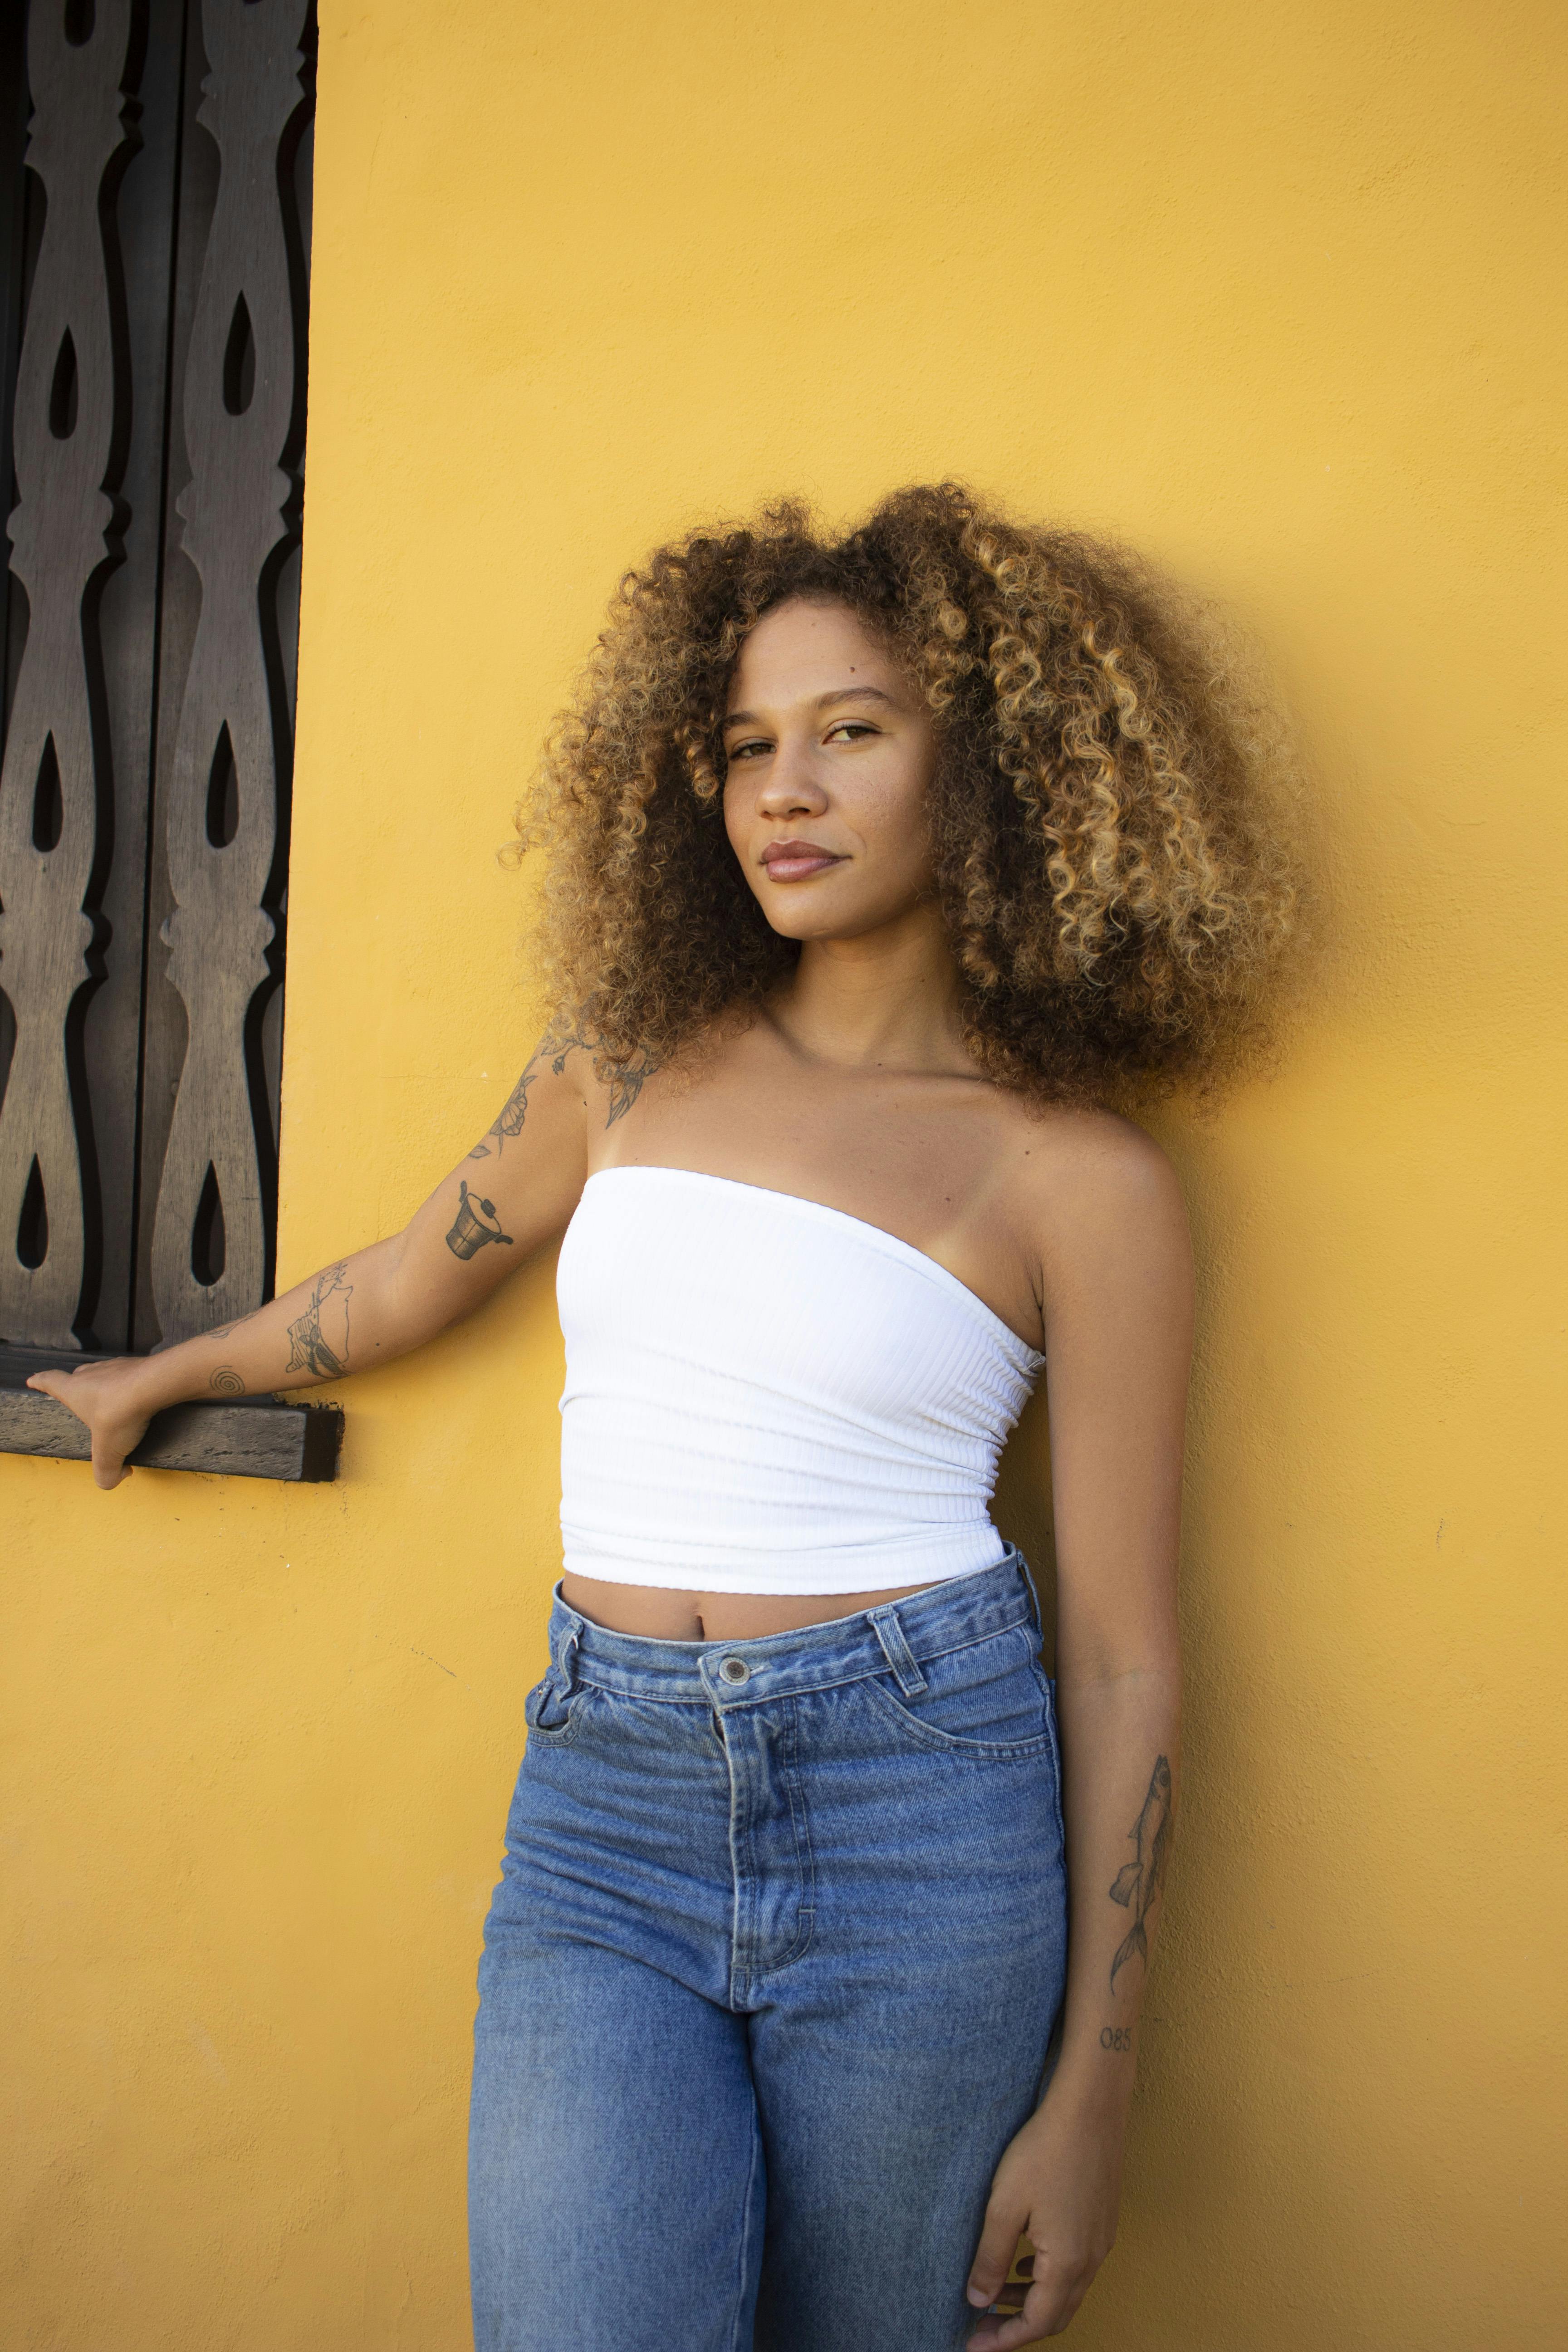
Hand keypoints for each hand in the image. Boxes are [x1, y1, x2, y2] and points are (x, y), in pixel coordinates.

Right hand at [25, 1358, 158, 1488]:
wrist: (156, 1384)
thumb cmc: (121, 1411)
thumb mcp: (108, 1452)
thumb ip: (106, 1473)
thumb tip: (113, 1478)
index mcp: (74, 1389)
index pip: (49, 1381)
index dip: (40, 1382)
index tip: (32, 1380)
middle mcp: (92, 1373)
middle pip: (77, 1375)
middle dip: (75, 1385)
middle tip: (76, 1394)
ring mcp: (117, 1366)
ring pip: (104, 1373)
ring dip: (105, 1385)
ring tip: (111, 1400)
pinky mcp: (141, 1366)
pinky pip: (132, 1375)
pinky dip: (132, 1386)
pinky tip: (142, 1398)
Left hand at [965, 2082, 1125, 2345]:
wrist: (1090, 2109)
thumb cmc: (1044, 2152)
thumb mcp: (1004, 2206)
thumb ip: (990, 2258)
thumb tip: (977, 2301)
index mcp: (1067, 2263)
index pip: (1037, 2324)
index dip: (1005, 2340)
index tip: (974, 2344)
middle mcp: (1091, 2260)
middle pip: (1056, 2316)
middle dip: (1017, 2327)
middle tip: (981, 2325)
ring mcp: (1101, 2241)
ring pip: (1067, 2292)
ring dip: (1032, 2300)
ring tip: (995, 2293)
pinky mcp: (1102, 2222)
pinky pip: (1076, 2268)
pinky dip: (1048, 2278)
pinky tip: (1025, 2261)